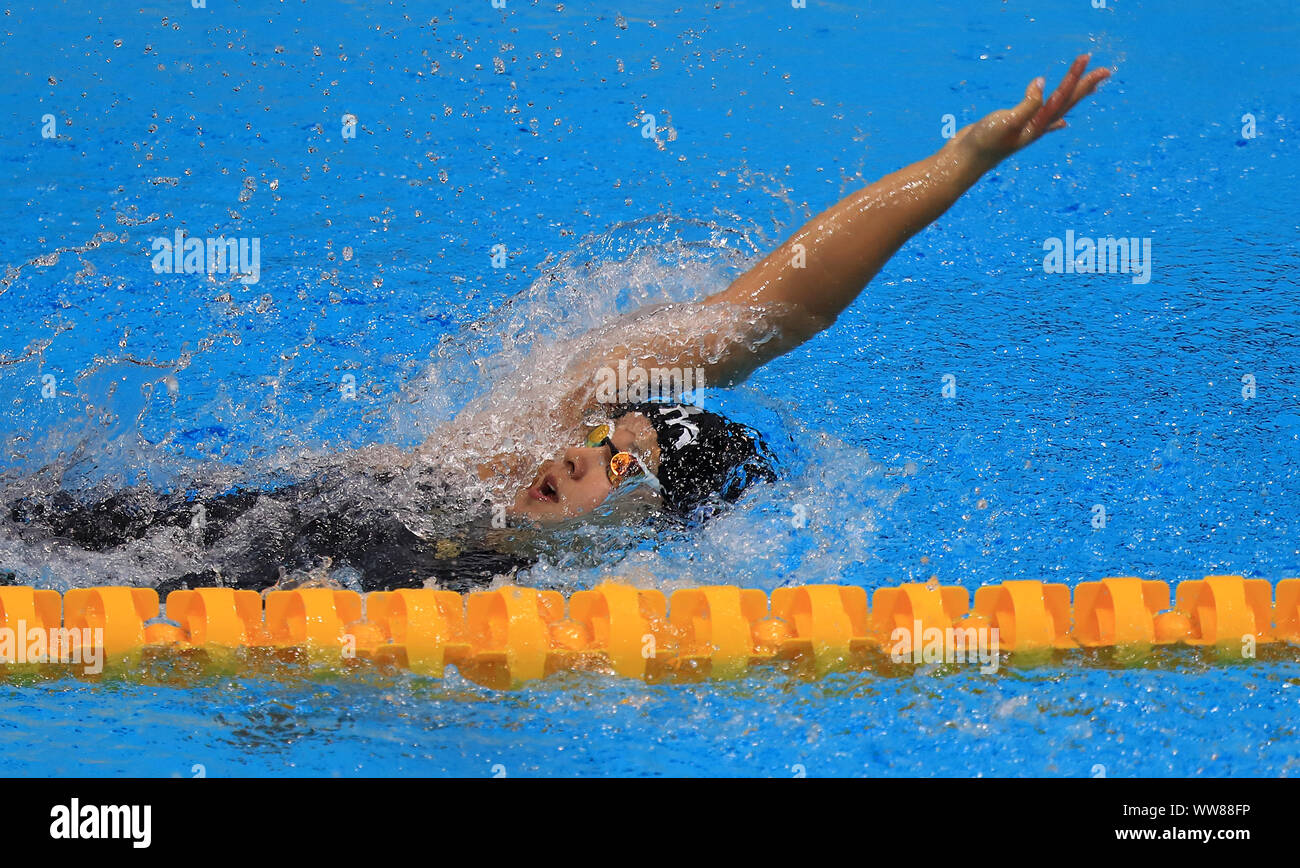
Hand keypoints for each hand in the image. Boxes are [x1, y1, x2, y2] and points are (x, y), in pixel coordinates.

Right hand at [956, 54, 1110, 164]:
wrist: (963, 162)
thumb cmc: (983, 143)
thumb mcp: (1006, 121)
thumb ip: (1027, 104)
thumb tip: (1042, 84)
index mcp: (1037, 124)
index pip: (1062, 96)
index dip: (1076, 77)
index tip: (1087, 59)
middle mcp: (1036, 126)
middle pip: (1067, 102)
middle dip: (1085, 86)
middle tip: (1106, 72)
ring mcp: (1026, 128)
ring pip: (1056, 108)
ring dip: (1073, 97)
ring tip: (1089, 89)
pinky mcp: (1014, 128)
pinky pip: (1041, 120)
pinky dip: (1054, 118)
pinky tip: (1063, 123)